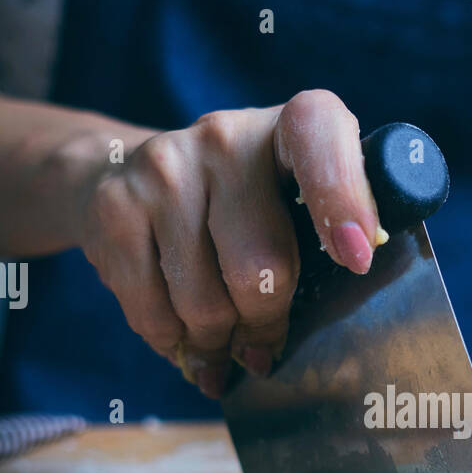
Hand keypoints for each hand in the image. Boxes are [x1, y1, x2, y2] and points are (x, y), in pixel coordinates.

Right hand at [75, 90, 382, 396]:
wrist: (124, 172)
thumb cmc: (243, 208)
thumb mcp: (293, 202)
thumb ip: (329, 236)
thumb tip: (352, 284)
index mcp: (287, 128)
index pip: (318, 136)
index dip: (342, 195)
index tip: (357, 259)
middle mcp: (223, 136)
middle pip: (259, 265)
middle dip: (264, 323)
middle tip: (261, 344)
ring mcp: (163, 167)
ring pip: (205, 303)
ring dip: (217, 341)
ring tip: (219, 341)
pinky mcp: (114, 207)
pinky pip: (153, 312)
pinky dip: (173, 343)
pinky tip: (181, 337)